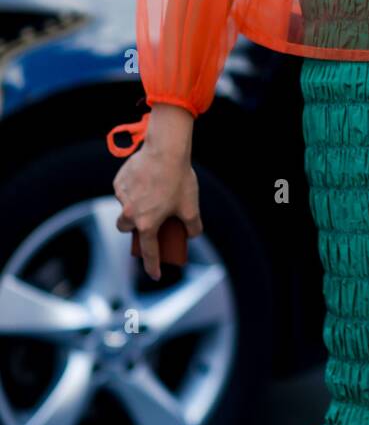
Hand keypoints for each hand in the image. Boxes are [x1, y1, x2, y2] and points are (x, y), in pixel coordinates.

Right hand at [112, 104, 202, 280]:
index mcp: (147, 224)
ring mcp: (123, 197)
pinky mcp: (119, 182)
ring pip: (124, 207)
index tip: (155, 274)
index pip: (149, 252)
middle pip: (125, 228)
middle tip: (146, 220)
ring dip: (133, 206)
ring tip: (150, 192)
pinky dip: (131, 189)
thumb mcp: (191, 206)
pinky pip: (123, 190)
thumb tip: (193, 234)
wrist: (165, 150)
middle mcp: (131, 213)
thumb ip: (193, 226)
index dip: (153, 266)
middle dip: (133, 228)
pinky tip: (144, 179)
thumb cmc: (179, 179)